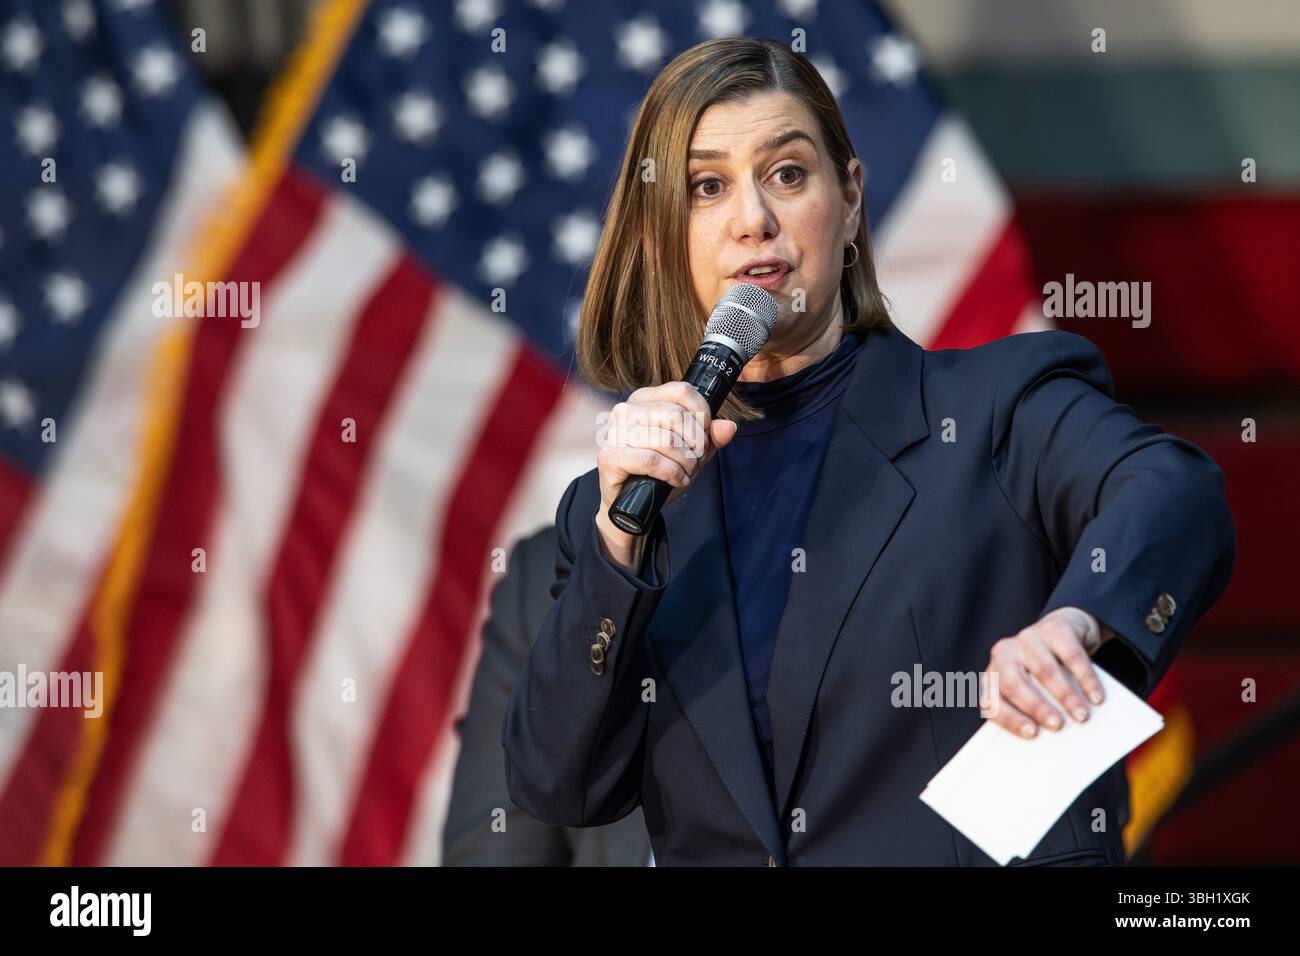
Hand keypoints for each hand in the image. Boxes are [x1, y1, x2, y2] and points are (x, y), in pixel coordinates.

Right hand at [593, 381, 737, 572]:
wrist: (632, 504)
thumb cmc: (659, 472)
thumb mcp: (691, 451)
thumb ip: (711, 437)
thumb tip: (729, 426)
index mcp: (644, 399)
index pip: (682, 391)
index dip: (702, 414)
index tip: (705, 435)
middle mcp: (626, 410)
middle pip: (677, 415)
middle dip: (696, 443)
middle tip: (695, 459)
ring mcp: (614, 433)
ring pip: (666, 439)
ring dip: (685, 462)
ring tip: (686, 472)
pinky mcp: (609, 457)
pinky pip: (651, 460)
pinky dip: (671, 473)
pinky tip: (675, 480)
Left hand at [981, 607, 1114, 738]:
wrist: (1065, 632)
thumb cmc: (1045, 673)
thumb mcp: (1033, 690)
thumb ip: (1035, 711)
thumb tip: (1054, 740)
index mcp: (993, 676)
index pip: (991, 701)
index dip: (1010, 718)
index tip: (1032, 734)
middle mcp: (1003, 654)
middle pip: (1013, 683)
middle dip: (1036, 707)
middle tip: (1057, 726)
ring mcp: (1027, 638)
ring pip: (1045, 670)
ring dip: (1066, 696)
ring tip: (1082, 716)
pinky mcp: (1054, 628)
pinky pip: (1072, 656)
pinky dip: (1086, 679)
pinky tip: (1096, 696)